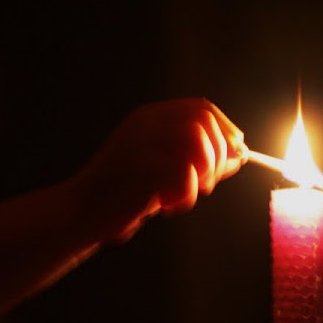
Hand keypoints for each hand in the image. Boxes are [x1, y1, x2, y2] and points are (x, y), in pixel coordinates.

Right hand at [73, 98, 244, 241]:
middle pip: (205, 123)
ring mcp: (140, 140)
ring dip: (202, 176)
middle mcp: (145, 123)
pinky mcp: (140, 164)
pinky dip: (186, 195)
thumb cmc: (124, 196)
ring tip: (182, 197)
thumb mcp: (166, 174)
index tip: (237, 152)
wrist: (82, 214)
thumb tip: (240, 156)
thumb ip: (200, 162)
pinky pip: (185, 173)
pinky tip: (167, 207)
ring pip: (198, 143)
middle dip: (218, 156)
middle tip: (206, 185)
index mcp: (150, 117)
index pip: (201, 108)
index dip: (226, 129)